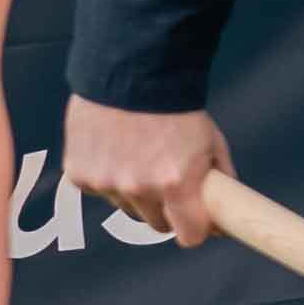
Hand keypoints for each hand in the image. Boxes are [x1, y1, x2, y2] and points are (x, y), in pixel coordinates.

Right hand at [62, 94, 222, 248]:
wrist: (131, 68)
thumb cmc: (176, 104)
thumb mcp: (212, 143)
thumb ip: (219, 181)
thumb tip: (224, 212)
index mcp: (176, 184)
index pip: (188, 236)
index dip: (194, 229)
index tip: (194, 221)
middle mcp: (138, 188)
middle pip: (155, 223)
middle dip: (164, 207)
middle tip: (166, 178)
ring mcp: (105, 182)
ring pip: (125, 206)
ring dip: (133, 190)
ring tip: (138, 153)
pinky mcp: (79, 173)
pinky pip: (97, 189)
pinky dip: (105, 175)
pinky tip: (113, 148)